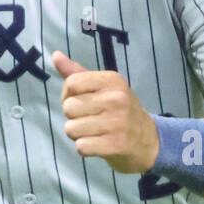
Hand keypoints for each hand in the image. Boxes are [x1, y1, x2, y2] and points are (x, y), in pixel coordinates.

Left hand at [51, 51, 159, 174]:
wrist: (149, 140)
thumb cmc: (119, 110)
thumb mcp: (103, 87)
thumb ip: (77, 73)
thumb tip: (55, 55)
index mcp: (112, 80)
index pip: (71, 83)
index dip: (68, 95)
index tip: (81, 101)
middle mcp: (116, 98)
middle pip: (68, 107)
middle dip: (74, 117)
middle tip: (91, 120)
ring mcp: (117, 122)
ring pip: (71, 129)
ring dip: (78, 134)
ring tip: (94, 132)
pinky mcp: (116, 145)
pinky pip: (81, 146)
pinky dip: (85, 148)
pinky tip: (98, 144)